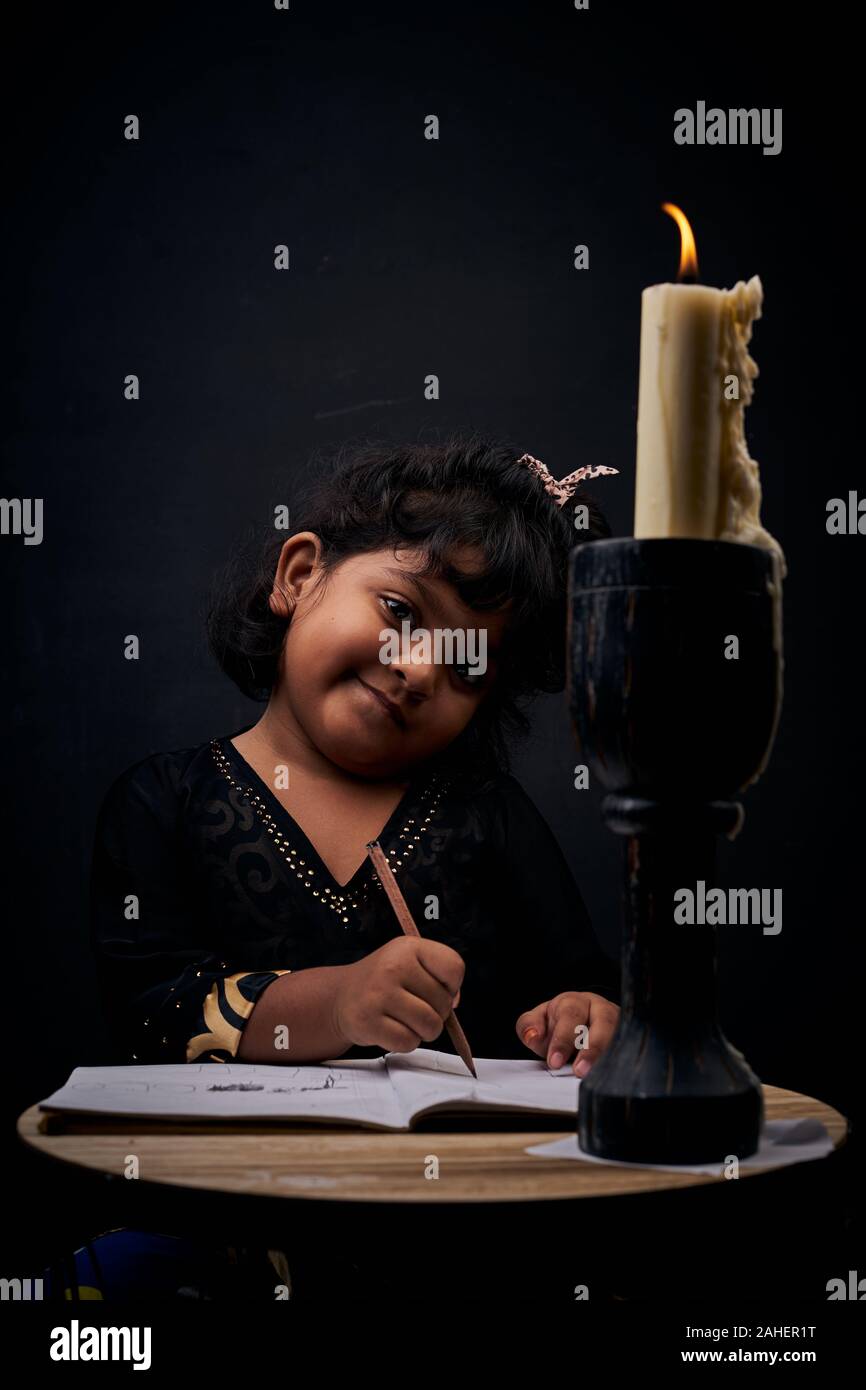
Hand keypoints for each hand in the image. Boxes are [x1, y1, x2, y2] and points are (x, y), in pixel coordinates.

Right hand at [332, 936, 463, 1053]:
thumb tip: (454, 1003)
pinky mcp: (368, 1021)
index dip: (452, 985)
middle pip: (444, 1002)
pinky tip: (391, 1029)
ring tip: (405, 1020)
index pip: (453, 967)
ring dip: (423, 1031)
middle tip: (414, 1007)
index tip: (436, 988)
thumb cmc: (385, 982)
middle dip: (436, 1013)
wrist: (341, 997)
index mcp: (408, 947)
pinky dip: (405, 1042)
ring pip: (430, 1025)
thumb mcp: (410, 963)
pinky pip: (408, 1042)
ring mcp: (378, 994)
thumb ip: (439, 978)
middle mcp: (392, 966)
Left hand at [515, 992, 619, 1076]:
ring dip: (609, 1056)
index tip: (553, 1062)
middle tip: (579, 1071)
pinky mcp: (629, 1038)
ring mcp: (619, 1022)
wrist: (579, 1024)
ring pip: (621, 1034)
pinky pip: (629, 1048)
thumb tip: (532, 1035)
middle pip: (603, 1021)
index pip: (570, 1015)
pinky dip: (622, 1062)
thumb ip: (529, 1027)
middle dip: (592, 1047)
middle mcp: (600, 1009)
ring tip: (596, 1076)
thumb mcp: (539, 1022)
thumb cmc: (558, 1024)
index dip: (563, 1039)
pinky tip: (613, 1077)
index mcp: (575, 1002)